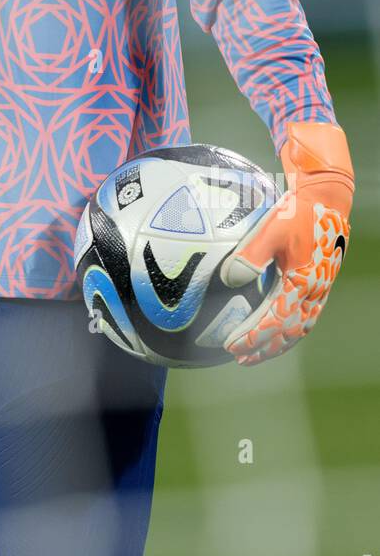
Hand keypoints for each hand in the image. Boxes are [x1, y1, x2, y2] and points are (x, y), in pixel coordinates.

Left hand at [221, 121, 353, 365]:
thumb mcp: (272, 229)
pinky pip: (306, 315)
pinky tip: (277, 328)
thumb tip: (229, 279)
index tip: (231, 345)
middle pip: (290, 331)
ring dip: (278, 342)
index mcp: (303, 282)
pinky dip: (290, 329)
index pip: (275, 320)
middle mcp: (315, 291)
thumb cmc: (299, 211)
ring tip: (256, 352)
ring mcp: (320, 287)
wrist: (327, 197)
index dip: (253, 336)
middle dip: (265, 347)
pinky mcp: (319, 280)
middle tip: (241, 358)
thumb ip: (252, 255)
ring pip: (300, 326)